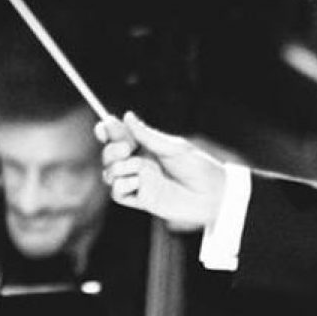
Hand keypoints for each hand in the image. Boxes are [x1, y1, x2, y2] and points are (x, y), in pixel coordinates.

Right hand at [97, 111, 225, 231]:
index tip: (104, 127)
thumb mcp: (173, 147)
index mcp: (147, 147)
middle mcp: (140, 164)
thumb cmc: (199, 167)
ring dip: (118, 168)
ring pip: (109, 174)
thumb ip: (147, 135)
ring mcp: (139, 182)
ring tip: (139, 167)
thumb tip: (127, 116)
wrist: (213, 195)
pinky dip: (122, 185)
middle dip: (111, 149)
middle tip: (127, 148)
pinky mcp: (141, 200)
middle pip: (109, 155)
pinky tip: (138, 182)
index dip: (107, 132)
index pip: (119, 137)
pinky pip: (117, 193)